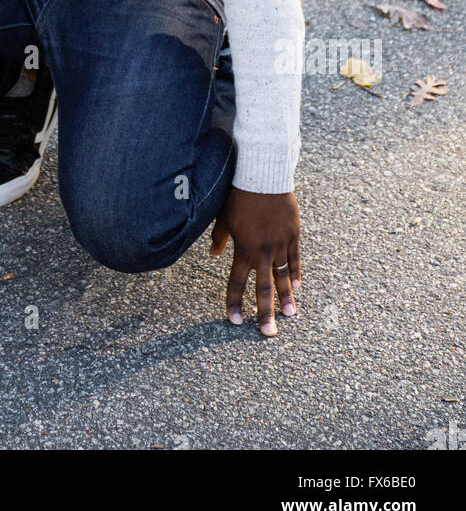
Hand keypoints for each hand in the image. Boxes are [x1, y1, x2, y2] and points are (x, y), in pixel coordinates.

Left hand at [210, 188, 300, 335]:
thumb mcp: (223, 217)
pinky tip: (297, 287)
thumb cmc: (238, 195)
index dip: (234, 303)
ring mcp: (280, 244)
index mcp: (243, 249)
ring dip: (286, 297)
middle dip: (265, 313)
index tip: (234, 321)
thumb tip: (213, 254)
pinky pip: (295, 259)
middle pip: (263, 289)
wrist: (263, 176)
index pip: (236, 283)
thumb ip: (220, 238)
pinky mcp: (293, 235)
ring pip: (283, 277)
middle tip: (268, 334)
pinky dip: (296, 273)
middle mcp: (262, 251)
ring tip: (289, 315)